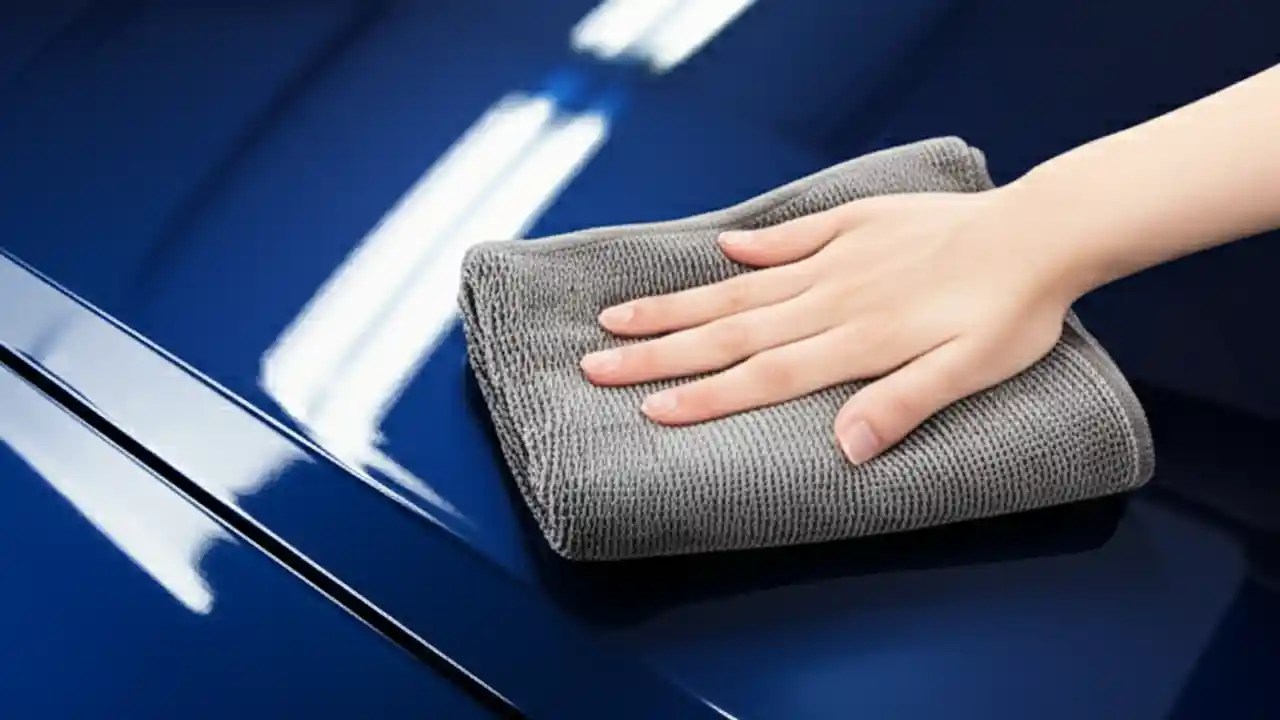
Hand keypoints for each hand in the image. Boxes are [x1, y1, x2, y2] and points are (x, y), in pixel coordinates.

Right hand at [579, 187, 1078, 463]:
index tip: (647, 407)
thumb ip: (904, 404)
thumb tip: (845, 448)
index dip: (704, 395)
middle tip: (596, 361)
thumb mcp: (973, 371)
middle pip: (732, 331)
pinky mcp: (857, 224)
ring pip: (745, 286)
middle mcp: (834, 298)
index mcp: (858, 340)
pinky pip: (794, 235)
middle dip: (660, 351)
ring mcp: (840, 258)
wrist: (1041, 231)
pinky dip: (756, 243)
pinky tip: (721, 249)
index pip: (764, 374)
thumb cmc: (1013, 311)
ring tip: (623, 312)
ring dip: (682, 303)